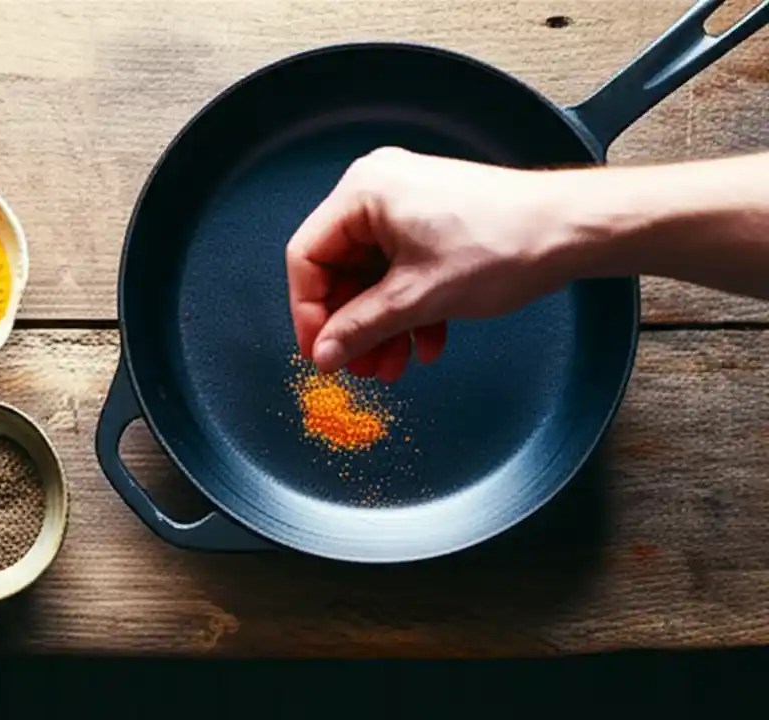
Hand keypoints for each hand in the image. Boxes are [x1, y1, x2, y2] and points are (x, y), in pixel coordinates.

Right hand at [285, 147, 577, 380]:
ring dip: (380, 324)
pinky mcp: (431, 221)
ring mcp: (406, 205)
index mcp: (362, 192)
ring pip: (371, 276)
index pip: (307, 257)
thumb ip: (361, 327)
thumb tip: (325, 353)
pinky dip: (407, 308)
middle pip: (338, 269)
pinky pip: (400, 270)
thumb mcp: (417, 298)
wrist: (573, 230)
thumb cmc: (504, 243)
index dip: (308, 313)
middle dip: (351, 325)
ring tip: (393, 365)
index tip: (320, 353)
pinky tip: (424, 343)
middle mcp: (378, 191)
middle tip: (359, 367)